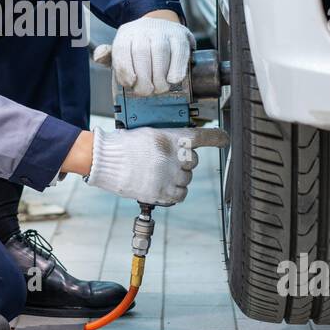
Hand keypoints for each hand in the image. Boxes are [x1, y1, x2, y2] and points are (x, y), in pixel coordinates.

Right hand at [85, 126, 228, 206]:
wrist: (105, 160)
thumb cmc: (123, 145)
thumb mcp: (148, 133)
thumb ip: (167, 140)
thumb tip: (182, 149)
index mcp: (170, 138)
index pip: (201, 137)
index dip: (217, 138)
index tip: (225, 138)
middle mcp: (172, 157)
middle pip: (192, 162)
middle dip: (183, 163)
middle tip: (166, 162)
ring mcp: (167, 176)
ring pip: (186, 179)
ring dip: (177, 178)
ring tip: (159, 174)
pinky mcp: (160, 192)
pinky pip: (180, 195)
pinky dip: (175, 193)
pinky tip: (164, 187)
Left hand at [93, 14, 194, 95]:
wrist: (161, 25)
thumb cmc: (139, 45)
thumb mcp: (121, 50)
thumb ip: (108, 56)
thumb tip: (98, 56)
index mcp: (126, 34)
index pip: (122, 51)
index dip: (125, 70)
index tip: (131, 84)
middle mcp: (143, 29)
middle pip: (141, 52)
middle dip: (144, 78)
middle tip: (147, 92)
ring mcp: (163, 31)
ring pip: (160, 51)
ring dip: (160, 75)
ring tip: (160, 88)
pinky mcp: (180, 36)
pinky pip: (179, 52)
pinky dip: (176, 68)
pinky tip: (173, 80)